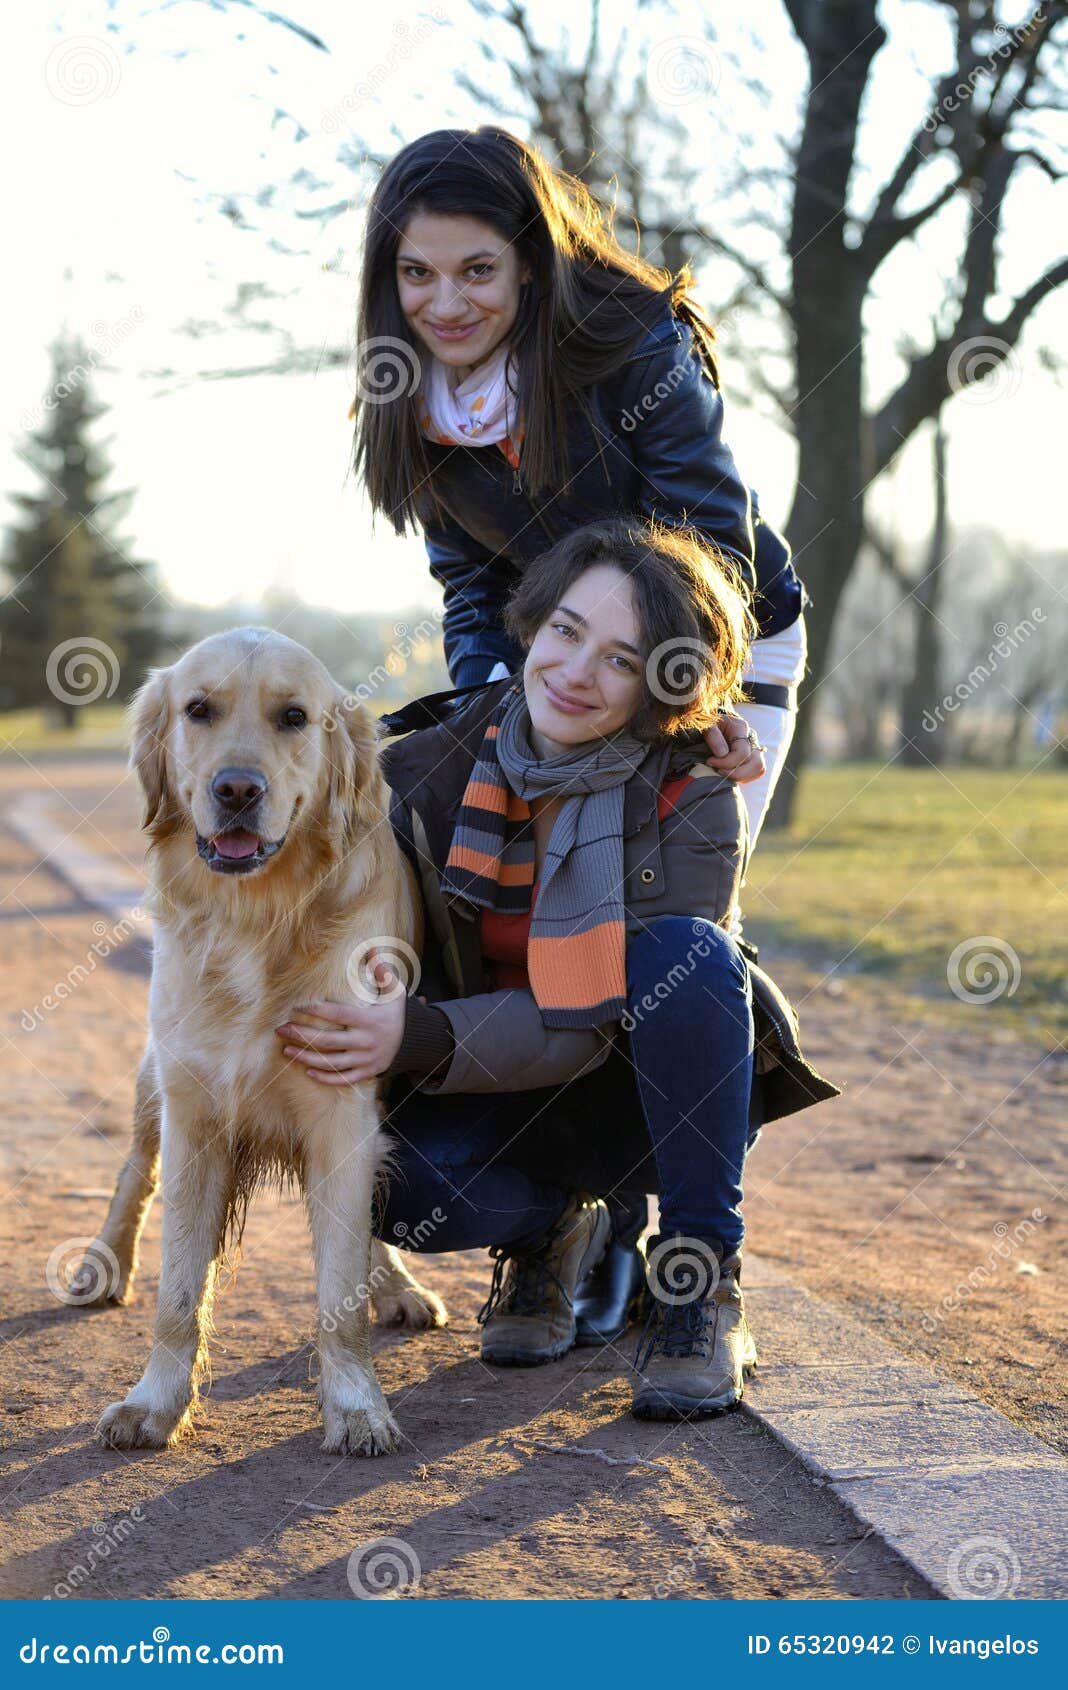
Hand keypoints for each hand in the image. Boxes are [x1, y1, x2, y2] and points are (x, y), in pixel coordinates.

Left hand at [275, 954, 406, 1085]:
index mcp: (369, 1021)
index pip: (337, 1015)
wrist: (417, 1042)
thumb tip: (372, 947)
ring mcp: (365, 1060)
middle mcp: (365, 1042)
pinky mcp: (366, 1072)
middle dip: (301, 1035)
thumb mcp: (395, 991)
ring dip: (306, 1057)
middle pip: (328, 1041)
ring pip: (331, 1063)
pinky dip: (325, 1078)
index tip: (295, 1007)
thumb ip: (383, 971)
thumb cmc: (399, 1013)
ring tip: (286, 1050)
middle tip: (280, 1029)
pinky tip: (307, 1072)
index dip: (315, 1011)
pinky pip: (343, 1079)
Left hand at [702, 709, 765, 784]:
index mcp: (740, 727)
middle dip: (736, 773)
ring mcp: (753, 747)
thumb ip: (712, 735)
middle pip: (756, 763)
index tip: (709, 761)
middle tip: (718, 771)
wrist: (708, 723)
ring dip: (741, 777)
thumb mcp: (705, 725)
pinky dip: (743, 777)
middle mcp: (750, 738)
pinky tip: (728, 774)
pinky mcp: (751, 756)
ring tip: (723, 773)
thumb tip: (722, 754)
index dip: (726, 762)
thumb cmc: (706, 723)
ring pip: (758, 769)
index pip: (742, 753)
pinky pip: (755, 772)